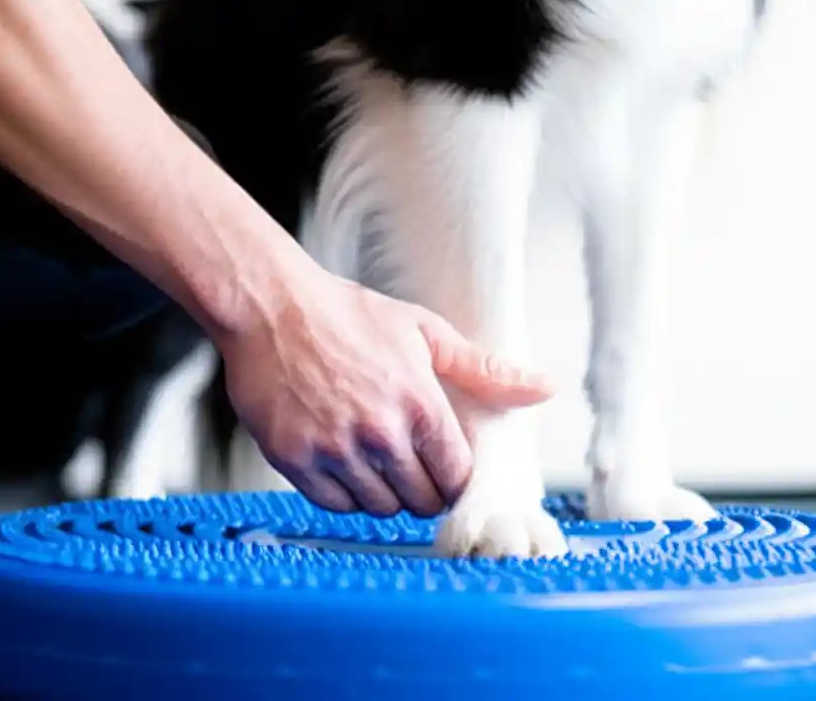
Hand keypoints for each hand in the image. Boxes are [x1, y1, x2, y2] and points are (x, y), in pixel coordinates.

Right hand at [215, 268, 553, 517]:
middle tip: (408, 463)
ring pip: (379, 507)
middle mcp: (380, 433)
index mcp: (420, 404)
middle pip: (421, 500)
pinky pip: (335, 505)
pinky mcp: (295, 460)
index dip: (452, 477)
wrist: (271, 307)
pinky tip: (343, 463)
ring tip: (373, 458)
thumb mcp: (425, 332)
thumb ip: (485, 371)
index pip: (456, 477)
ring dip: (383, 492)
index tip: (441, 467)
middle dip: (421, 488)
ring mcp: (335, 450)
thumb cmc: (346, 315)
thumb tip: (544, 389)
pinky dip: (344, 494)